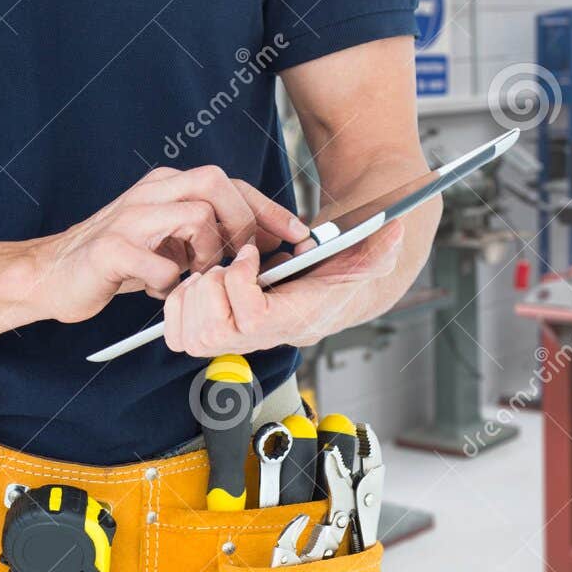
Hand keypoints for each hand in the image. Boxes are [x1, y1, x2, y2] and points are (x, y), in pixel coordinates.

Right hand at [34, 166, 307, 323]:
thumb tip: (260, 243)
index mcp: (167, 185)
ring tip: (192, 274)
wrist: (51, 274)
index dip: (269, 208)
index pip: (230, 183)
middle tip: (242, 258)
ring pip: (195, 216)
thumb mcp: (167, 239)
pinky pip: (163, 264)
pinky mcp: (111, 249)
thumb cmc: (116, 260)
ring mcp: (130, 217)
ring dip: (207, 253)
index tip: (297, 233)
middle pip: (216, 183)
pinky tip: (159, 290)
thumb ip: (205, 232)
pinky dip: (171, 284)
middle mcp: (151, 192)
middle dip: (242, 223)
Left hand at [161, 222, 403, 356]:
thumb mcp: (365, 260)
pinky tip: (200, 284)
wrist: (325, 297)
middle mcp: (260, 339)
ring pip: (190, 337)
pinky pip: (178, 333)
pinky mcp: (213, 335)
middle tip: (223, 264)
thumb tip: (394, 230)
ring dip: (192, 297)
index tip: (250, 253)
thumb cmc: (338, 279)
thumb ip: (380, 248)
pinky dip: (177, 306)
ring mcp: (234, 341)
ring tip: (212, 272)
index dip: (241, 283)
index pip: (253, 318)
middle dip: (209, 290)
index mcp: (292, 321)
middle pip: (211, 334)